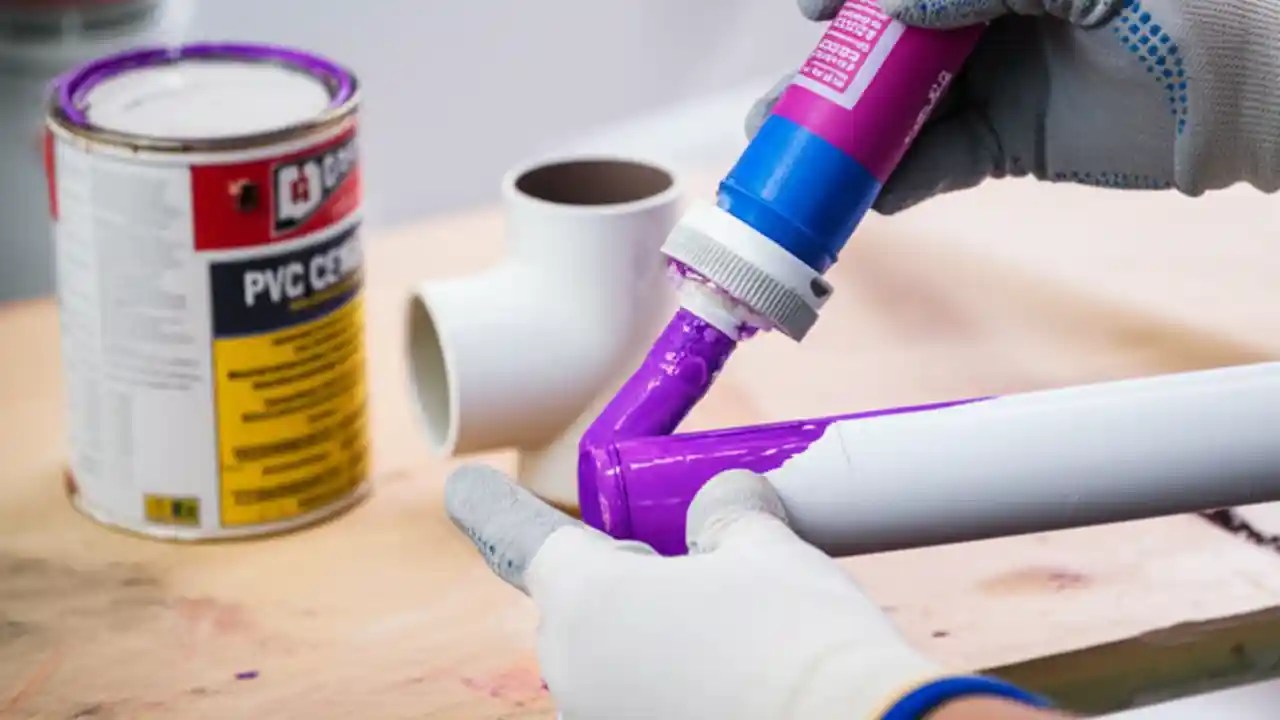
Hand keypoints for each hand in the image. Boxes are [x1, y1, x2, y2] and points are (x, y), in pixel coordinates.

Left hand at [445, 465, 1054, 718]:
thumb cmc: (800, 639)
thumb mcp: (766, 550)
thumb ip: (728, 516)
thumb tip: (727, 503)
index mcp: (585, 603)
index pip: (525, 538)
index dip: (494, 508)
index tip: (462, 486)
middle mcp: (573, 673)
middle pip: (586, 609)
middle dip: (634, 586)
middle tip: (709, 578)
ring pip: (618, 667)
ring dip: (659, 646)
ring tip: (745, 646)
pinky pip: (643, 707)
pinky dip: (677, 693)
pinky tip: (740, 690)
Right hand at [749, 0, 1279, 212]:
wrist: (1236, 90)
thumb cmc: (1169, 5)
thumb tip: (895, 10)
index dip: (851, 1)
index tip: (813, 13)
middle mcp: (986, 23)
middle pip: (887, 50)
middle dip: (828, 78)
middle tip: (781, 106)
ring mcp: (993, 83)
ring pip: (900, 109)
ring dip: (846, 137)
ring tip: (794, 161)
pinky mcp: (1006, 144)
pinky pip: (939, 162)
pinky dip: (901, 180)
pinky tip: (865, 195)